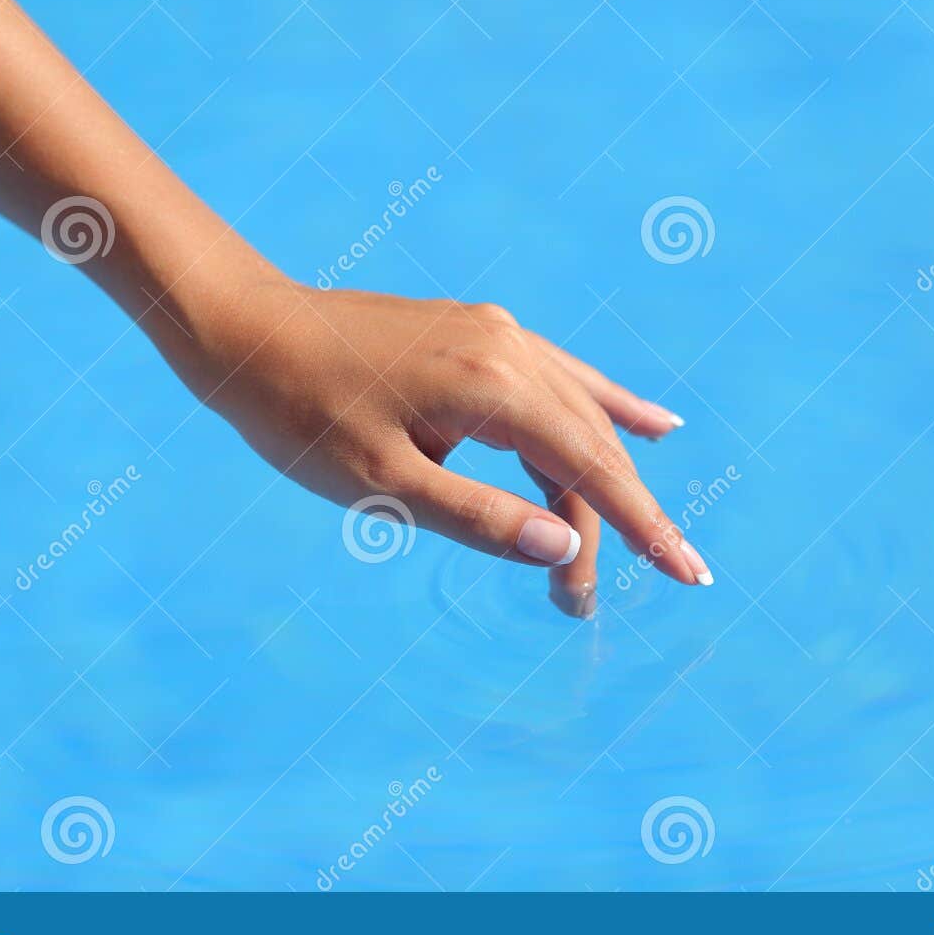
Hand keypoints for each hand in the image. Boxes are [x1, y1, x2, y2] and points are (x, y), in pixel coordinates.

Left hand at [159, 266, 711, 616]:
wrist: (245, 329)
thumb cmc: (299, 412)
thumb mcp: (381, 483)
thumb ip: (477, 518)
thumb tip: (563, 545)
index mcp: (492, 384)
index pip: (591, 465)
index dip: (643, 524)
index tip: (688, 573)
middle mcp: (509, 348)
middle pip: (586, 446)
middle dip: (608, 523)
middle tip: (583, 605)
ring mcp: (496, 335)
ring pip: (575, 416)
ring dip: (598, 483)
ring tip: (629, 545)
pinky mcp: (478, 335)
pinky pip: (559, 380)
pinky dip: (604, 410)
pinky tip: (655, 425)